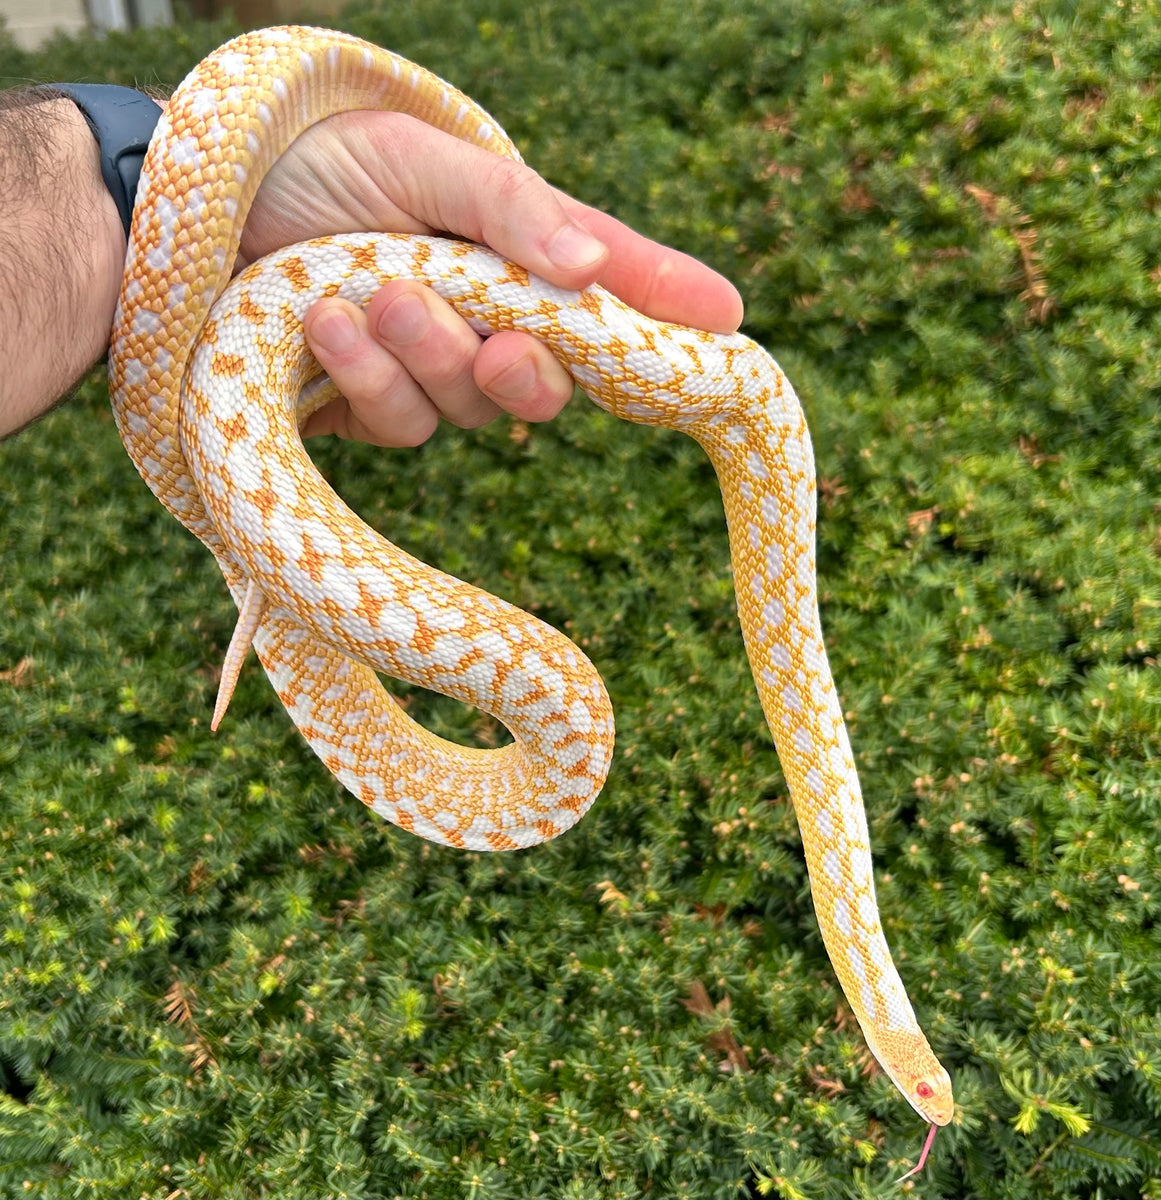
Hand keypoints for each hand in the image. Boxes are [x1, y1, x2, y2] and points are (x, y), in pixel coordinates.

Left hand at [240, 110, 743, 446]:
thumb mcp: (420, 157)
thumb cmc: (316, 164)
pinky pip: (402, 421)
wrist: (204, 213)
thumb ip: (508, 210)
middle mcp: (487, 316)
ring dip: (427, 352)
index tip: (728, 324)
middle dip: (527, 367)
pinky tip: (321, 325)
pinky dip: (367, 375)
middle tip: (500, 342)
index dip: (669, 307)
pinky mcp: (378, 409)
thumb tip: (590, 272)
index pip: (609, 284)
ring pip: (471, 403)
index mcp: (514, 248)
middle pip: (552, 377)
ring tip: (369, 293)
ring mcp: (434, 369)